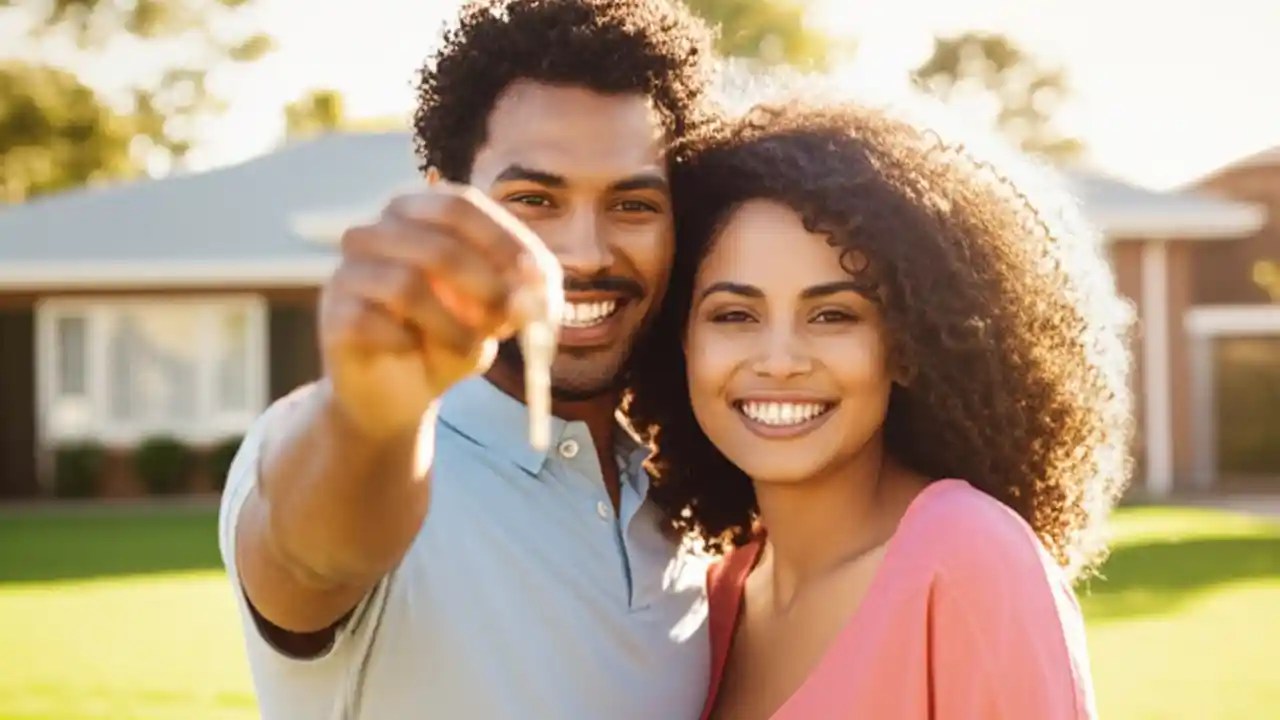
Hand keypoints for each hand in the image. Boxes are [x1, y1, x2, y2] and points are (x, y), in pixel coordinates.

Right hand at [318, 178, 561, 438]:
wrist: (397, 393)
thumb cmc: (451, 337)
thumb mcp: (497, 315)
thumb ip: (521, 298)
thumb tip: (537, 299)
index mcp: (418, 212)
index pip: (460, 206)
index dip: (503, 241)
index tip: (537, 281)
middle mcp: (377, 230)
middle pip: (438, 244)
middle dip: (486, 288)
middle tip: (510, 324)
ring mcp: (349, 270)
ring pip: (408, 286)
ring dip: (453, 328)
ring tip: (470, 351)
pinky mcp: (334, 314)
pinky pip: (377, 324)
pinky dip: (410, 346)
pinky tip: (415, 354)